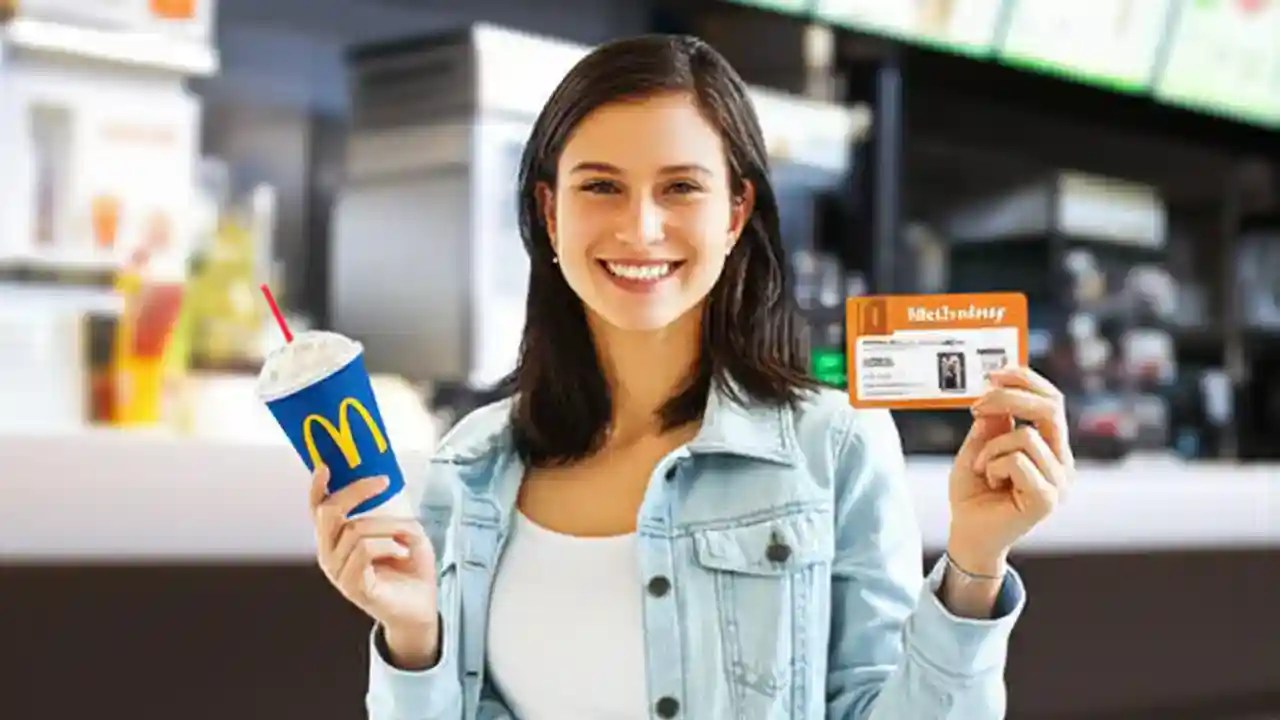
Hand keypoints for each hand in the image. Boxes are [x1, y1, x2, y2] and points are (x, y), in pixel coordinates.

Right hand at [310, 465, 439, 665]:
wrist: (421, 606)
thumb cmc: (410, 567)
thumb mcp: (404, 531)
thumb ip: (390, 513)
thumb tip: (385, 492)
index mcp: (337, 540)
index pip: (318, 511)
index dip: (317, 488)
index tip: (325, 467)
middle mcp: (330, 555)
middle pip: (329, 512)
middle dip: (356, 492)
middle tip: (381, 482)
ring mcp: (339, 572)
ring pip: (354, 530)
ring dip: (387, 527)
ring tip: (405, 539)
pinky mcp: (352, 586)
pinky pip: (364, 551)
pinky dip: (388, 546)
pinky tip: (401, 553)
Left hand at [947, 366, 1074, 571]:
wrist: (968, 533)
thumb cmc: (974, 492)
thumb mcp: (977, 445)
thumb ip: (992, 420)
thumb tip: (999, 388)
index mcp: (1051, 445)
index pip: (1052, 400)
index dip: (1026, 379)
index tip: (993, 373)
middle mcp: (1062, 461)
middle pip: (1049, 408)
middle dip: (1008, 398)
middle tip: (977, 406)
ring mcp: (1059, 481)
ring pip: (1025, 436)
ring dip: (990, 448)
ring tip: (982, 468)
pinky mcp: (1048, 499)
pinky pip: (1017, 461)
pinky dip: (993, 465)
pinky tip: (990, 482)